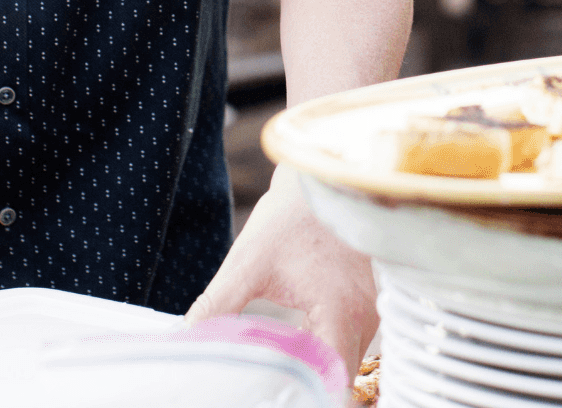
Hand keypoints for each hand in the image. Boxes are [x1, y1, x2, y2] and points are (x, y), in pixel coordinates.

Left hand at [186, 167, 375, 377]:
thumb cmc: (290, 214)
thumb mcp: (248, 262)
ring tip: (283, 373)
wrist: (323, 175)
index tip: (285, 397)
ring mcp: (373, 308)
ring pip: (347, 360)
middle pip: (340, 377)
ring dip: (320, 369)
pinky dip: (328, 350)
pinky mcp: (369, 300)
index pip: (332, 381)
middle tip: (276, 389)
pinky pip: (351, 340)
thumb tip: (188, 336)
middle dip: (310, 386)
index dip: (309, 396)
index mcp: (340, 313)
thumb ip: (218, 305)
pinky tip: (299, 349)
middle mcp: (366, 317)